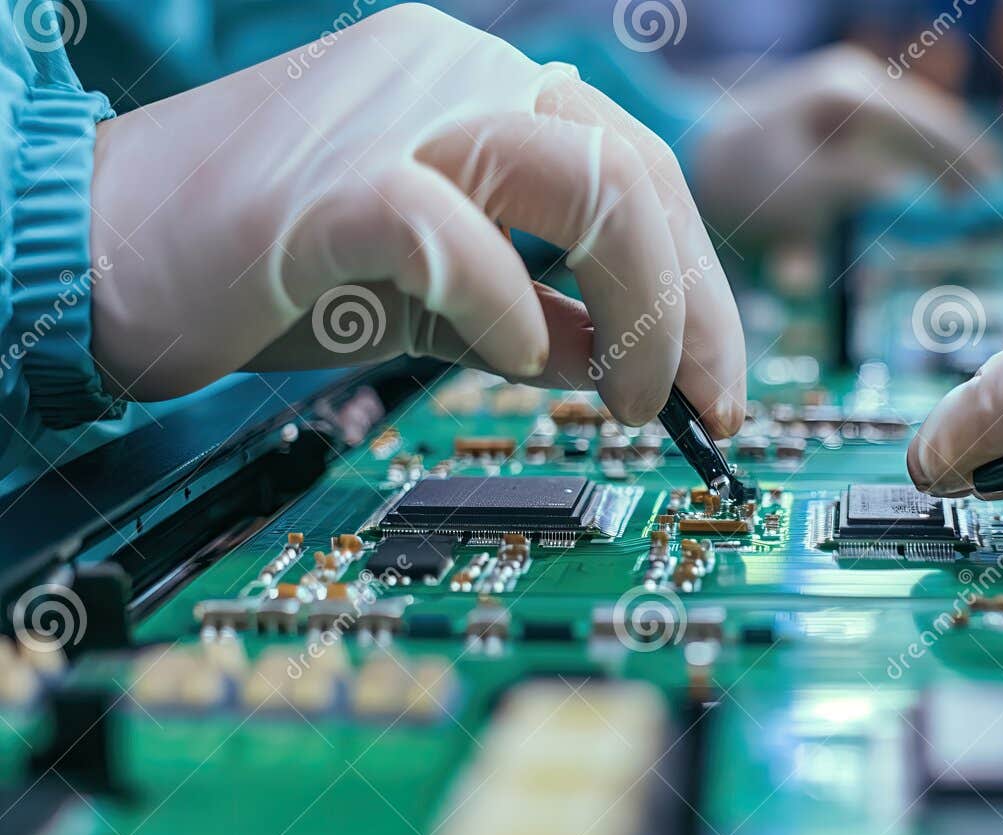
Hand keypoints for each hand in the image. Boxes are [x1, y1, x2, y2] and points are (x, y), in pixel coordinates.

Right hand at [89, 3, 745, 435]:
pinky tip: (508, 357)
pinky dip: (509, 314)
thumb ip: (528, 314)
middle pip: (636, 171)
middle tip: (690, 409)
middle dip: (693, 307)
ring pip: (589, 177)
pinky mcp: (336, 184)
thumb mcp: (428, 294)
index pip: (637, 171)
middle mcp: (455, 74)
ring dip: (640, 307)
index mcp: (482, 87)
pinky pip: (463, 237)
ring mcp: (398, 115)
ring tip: (626, 400)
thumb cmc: (260, 267)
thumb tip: (617, 365)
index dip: (697, 285)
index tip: (718, 384)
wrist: (101, 251)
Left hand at [693, 44, 1000, 240]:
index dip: (958, 151)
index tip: (990, 179)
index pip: (918, 121)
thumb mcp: (796, 188)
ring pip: (911, 124)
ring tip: (968, 191)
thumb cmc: (745, 179)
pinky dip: (916, 156)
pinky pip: (893, 133)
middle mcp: (852, 82)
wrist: (704, 161)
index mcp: (844, 92)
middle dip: (958, 151)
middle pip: (923, 116)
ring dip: (940, 156)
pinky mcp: (843, 113)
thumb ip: (848, 183)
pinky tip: (941, 181)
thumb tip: (898, 183)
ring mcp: (848, 93)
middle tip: (995, 183)